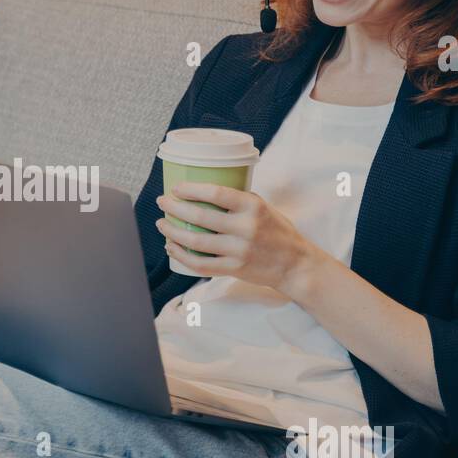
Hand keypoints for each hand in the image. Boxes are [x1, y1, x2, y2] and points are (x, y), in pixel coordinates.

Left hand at [155, 182, 319, 294]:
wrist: (295, 264)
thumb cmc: (277, 231)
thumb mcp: (264, 207)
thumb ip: (239, 200)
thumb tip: (205, 191)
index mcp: (253, 206)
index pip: (216, 193)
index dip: (192, 190)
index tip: (176, 188)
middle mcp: (246, 228)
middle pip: (201, 217)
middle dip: (175, 208)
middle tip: (162, 202)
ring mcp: (239, 250)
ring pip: (196, 242)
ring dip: (173, 232)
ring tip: (162, 224)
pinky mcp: (235, 269)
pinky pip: (200, 264)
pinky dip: (181, 255)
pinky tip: (171, 247)